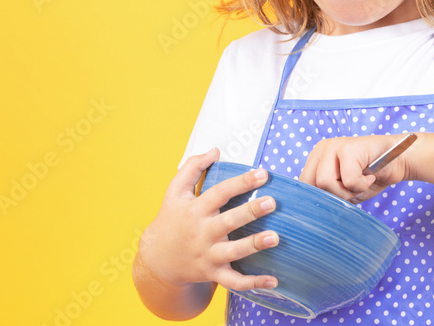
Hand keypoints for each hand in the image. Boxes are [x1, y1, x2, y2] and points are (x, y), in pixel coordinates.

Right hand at [137, 148, 279, 291]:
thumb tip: (216, 150)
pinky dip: (253, 283)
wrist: (157, 259)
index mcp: (196, 210)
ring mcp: (208, 255)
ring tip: (275, 237)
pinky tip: (274, 280)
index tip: (262, 174)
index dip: (241, 182)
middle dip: (250, 212)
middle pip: (228, 221)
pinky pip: (234, 282)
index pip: (220, 192)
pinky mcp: (212, 274)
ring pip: (233, 252)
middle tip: (271, 202)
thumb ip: (193, 167)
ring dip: (254, 245)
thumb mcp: (175, 191)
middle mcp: (202, 232)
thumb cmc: (172, 218)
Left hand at [300, 135, 410, 202]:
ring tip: (361, 182)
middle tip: (352, 189)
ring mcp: (333, 146)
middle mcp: (321, 149)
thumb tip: (311, 211)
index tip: (340, 198)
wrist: (400, 161)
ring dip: (347, 190)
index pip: (303, 185)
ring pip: (325, 182)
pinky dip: (362, 185)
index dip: (320, 198)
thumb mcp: (344, 189)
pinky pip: (348, 180)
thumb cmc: (372, 176)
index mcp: (316, 158)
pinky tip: (370, 176)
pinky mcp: (348, 148)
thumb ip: (327, 194)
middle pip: (311, 184)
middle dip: (333, 194)